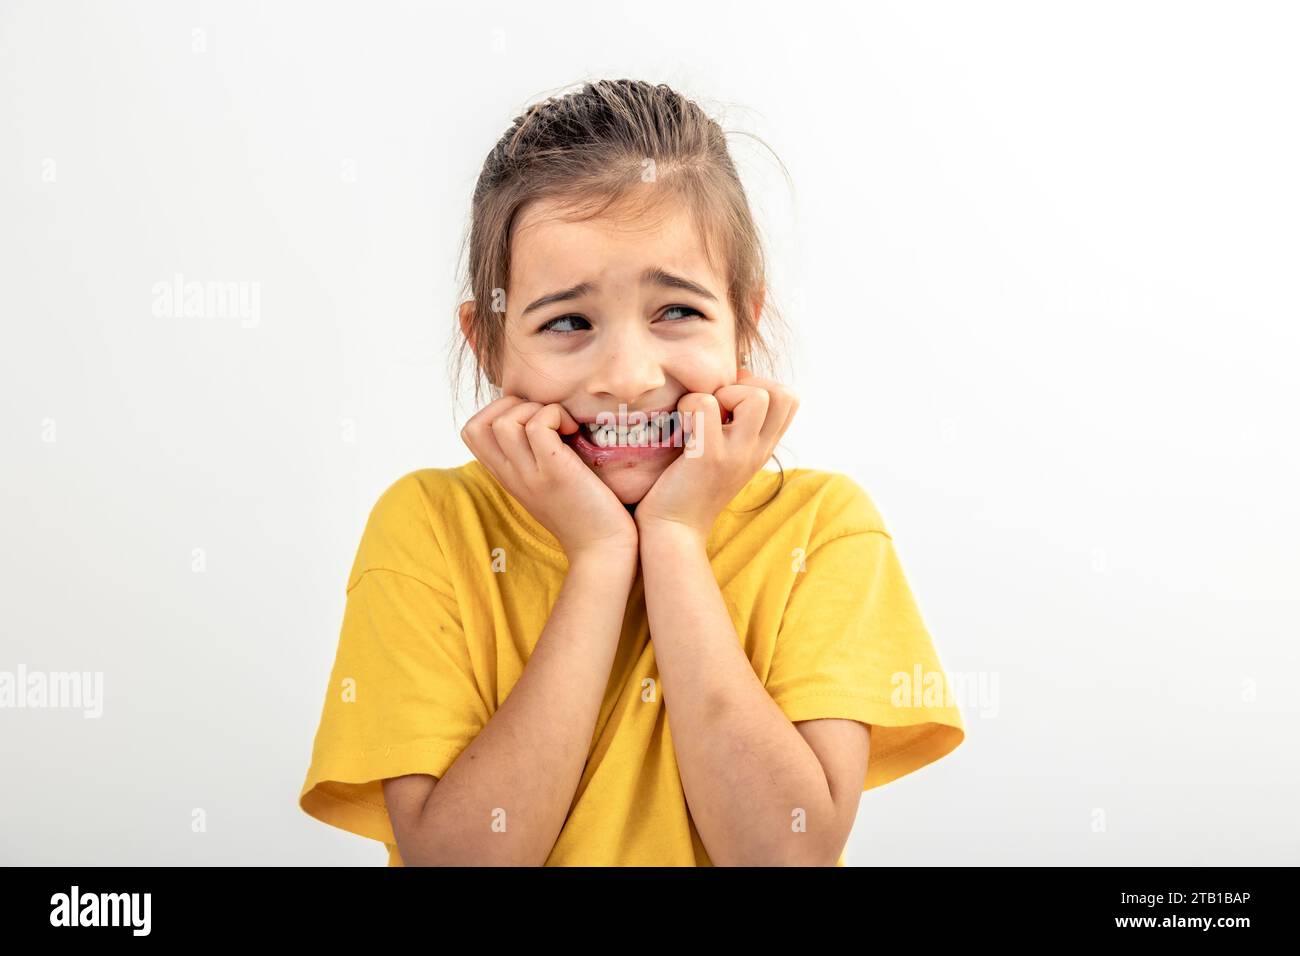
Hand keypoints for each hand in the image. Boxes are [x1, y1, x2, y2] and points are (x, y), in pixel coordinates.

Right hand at [461, 396, 637, 558]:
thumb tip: (538, 415)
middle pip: (476, 424)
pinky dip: (556, 415)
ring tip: (562, 425)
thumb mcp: (546, 480)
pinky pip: (537, 426)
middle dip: (511, 405)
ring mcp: (530, 475)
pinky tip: (573, 431)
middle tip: (546, 419)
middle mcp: (511, 475)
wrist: (602, 549)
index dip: (496, 411)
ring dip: (535, 409)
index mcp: (507, 475)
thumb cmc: (584, 510)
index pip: (471, 431)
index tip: (531, 419)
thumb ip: (532, 454)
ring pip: (505, 421)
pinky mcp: (554, 473)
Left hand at [634, 368, 799, 540]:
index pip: (791, 400)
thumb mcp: (725, 455)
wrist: (672, 530)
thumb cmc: (688, 486)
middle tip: (718, 405)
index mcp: (763, 448)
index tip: (729, 401)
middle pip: (783, 394)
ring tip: (700, 416)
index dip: (761, 386)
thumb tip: (733, 382)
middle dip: (748, 385)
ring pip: (756, 396)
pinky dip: (689, 405)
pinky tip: (680, 426)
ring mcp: (737, 455)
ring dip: (721, 393)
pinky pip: (706, 405)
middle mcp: (757, 451)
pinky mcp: (709, 458)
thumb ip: (736, 426)